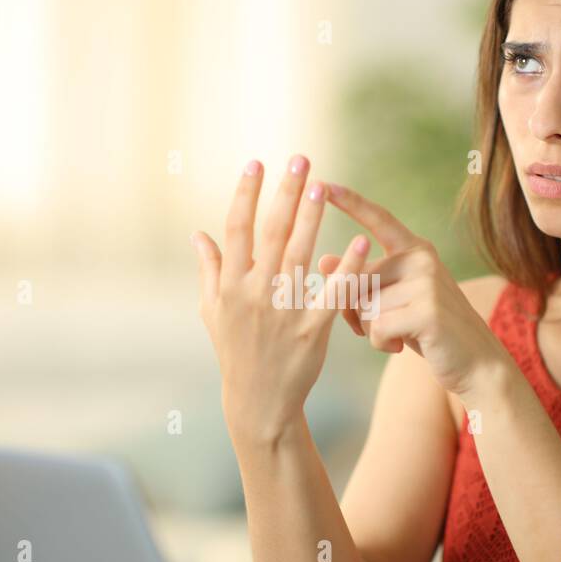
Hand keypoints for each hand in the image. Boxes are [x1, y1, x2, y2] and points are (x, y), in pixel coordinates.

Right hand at [191, 157, 371, 442]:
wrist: (258, 402)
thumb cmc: (235, 352)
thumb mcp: (212, 312)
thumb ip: (208, 270)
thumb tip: (198, 233)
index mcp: (230, 285)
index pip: (236, 229)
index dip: (245, 194)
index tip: (256, 162)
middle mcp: (253, 294)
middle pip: (270, 234)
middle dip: (284, 194)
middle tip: (300, 159)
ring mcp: (281, 312)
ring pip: (298, 256)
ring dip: (311, 219)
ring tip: (323, 186)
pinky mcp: (310, 331)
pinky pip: (331, 295)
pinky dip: (348, 269)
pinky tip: (362, 243)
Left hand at [318, 183, 511, 398]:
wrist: (474, 362)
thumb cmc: (427, 328)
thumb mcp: (394, 298)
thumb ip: (364, 278)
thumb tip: (322, 260)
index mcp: (415, 250)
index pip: (379, 219)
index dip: (351, 202)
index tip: (324, 184)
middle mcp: (422, 259)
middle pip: (357, 278)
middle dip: (353, 310)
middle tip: (370, 327)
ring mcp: (427, 283)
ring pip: (364, 305)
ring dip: (370, 329)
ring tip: (395, 336)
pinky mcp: (426, 311)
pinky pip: (376, 327)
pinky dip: (380, 343)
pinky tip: (399, 346)